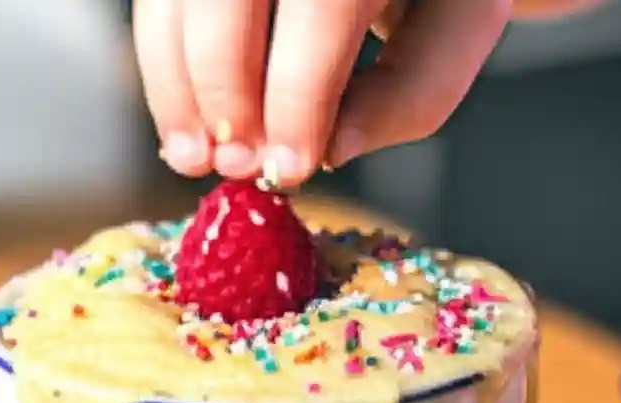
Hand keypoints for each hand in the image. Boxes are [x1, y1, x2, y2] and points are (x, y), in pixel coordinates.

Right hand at [133, 0, 510, 184]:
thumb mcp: (461, 23)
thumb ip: (414, 90)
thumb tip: (329, 151)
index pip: (323, 4)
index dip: (297, 94)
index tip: (289, 167)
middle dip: (224, 92)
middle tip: (240, 164)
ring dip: (176, 86)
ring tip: (197, 155)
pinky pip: (158, 0)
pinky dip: (163, 64)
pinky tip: (186, 119)